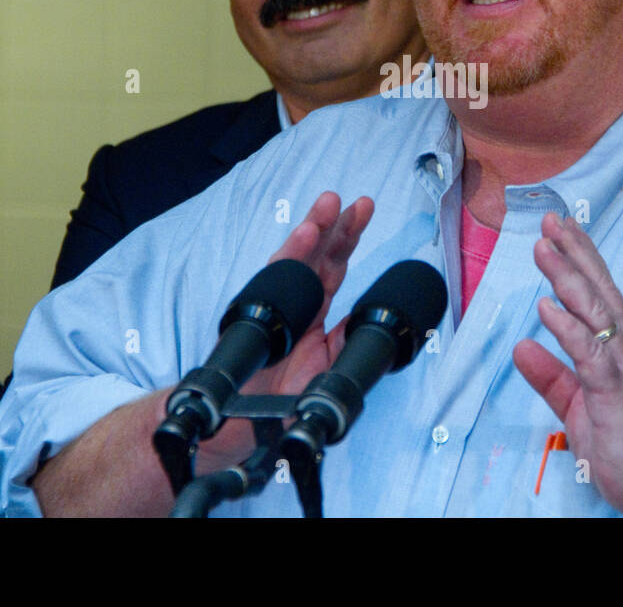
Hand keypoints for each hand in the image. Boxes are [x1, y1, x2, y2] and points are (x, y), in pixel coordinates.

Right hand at [195, 191, 373, 470]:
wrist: (250, 422)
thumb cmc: (288, 395)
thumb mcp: (334, 364)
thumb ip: (350, 337)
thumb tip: (371, 313)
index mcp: (316, 307)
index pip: (335, 263)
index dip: (349, 236)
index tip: (363, 207)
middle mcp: (297, 298)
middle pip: (316, 252)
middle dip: (333, 223)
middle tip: (350, 200)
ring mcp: (276, 301)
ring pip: (295, 257)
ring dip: (313, 229)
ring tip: (328, 208)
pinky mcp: (259, 310)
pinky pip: (274, 276)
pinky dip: (291, 254)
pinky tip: (305, 235)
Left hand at [513, 212, 622, 516]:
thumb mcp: (578, 406)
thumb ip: (552, 376)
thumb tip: (522, 346)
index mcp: (619, 348)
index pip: (598, 295)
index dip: (579, 261)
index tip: (558, 231)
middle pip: (598, 290)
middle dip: (574, 253)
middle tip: (550, 220)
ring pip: (594, 312)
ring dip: (567, 278)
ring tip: (544, 248)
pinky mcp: (617, 391)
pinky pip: (590, 353)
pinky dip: (568, 329)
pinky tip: (547, 308)